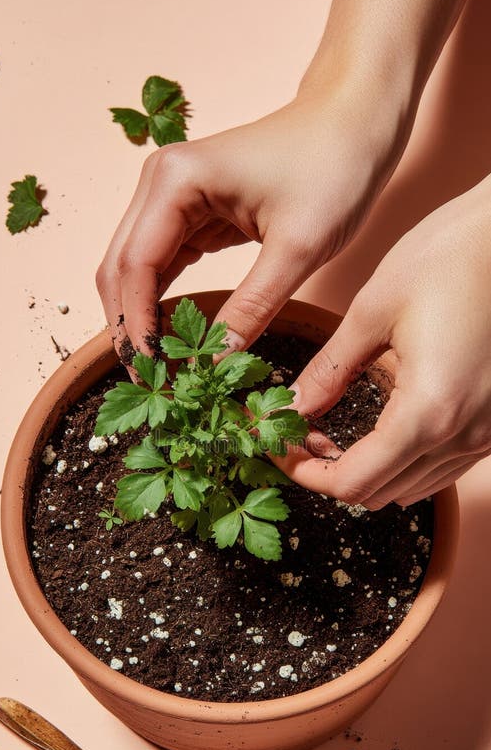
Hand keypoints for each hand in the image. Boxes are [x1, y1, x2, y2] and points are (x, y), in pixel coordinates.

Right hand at [96, 87, 404, 358]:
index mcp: (175, 182)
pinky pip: (162, 266)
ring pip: (135, 271)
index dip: (136, 326)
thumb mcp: (297, 248)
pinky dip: (163, 303)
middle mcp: (160, 185)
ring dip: (142, 319)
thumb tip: (216, 364)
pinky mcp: (192, 213)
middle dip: (129, 327)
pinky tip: (173, 339)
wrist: (354, 121)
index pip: (134, 267)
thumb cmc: (333, 169)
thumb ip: (252, 308)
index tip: (151, 374)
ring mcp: (172, 198)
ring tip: (159, 369)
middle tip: (149, 383)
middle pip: (121, 269)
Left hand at [277, 177, 490, 506]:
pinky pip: (441, 465)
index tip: (279, 450)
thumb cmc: (451, 256)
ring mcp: (487, 435)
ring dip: (366, 469)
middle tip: (300, 434)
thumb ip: (329, 370)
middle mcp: (464, 437)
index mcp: (428, 412)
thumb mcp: (373, 310)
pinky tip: (381, 423)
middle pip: (379, 493)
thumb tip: (291, 406)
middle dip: (329, 472)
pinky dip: (402, 458)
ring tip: (333, 430)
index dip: (305, 475)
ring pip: (410, 486)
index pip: (352, 483)